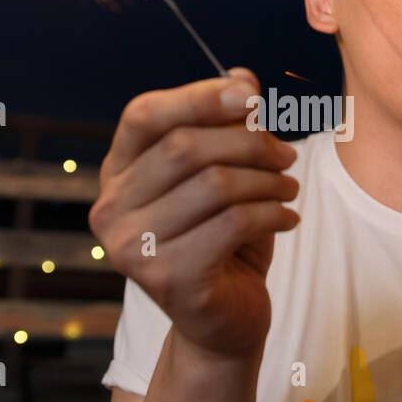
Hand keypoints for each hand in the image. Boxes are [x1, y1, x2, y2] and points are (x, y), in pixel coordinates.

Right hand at [88, 67, 300, 357]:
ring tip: (290, 188)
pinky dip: (271, 213)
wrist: (222, 324)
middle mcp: (110, 209)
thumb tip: (242, 77)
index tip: (253, 96)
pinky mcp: (167, 278)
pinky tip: (288, 217)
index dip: (198, 97)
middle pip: (185, 147)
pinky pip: (232, 224)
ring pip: (214, 185)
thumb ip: (226, 128)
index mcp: (116, 174)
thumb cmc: (220, 242)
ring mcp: (131, 247)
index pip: (144, 115)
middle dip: (248, 143)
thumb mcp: (224, 177)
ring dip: (266, 180)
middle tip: (287, 157)